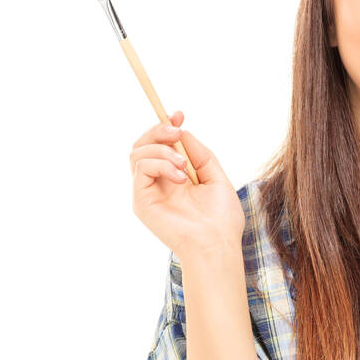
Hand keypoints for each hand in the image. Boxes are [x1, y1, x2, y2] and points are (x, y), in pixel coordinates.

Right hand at [130, 108, 245, 259]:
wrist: (217, 244)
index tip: (180, 115)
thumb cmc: (222, 219)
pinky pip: (141, 168)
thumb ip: (200, 154)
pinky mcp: (141, 201)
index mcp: (175, 177)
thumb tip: (183, 132)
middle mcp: (159, 183)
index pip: (161, 145)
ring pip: (137, 152)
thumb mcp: (216, 177)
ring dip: (161, 149)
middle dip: (158, 130)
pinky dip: (160, 163)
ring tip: (183, 165)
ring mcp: (148, 192)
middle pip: (143, 144)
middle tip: (176, 129)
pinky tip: (180, 176)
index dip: (166, 125)